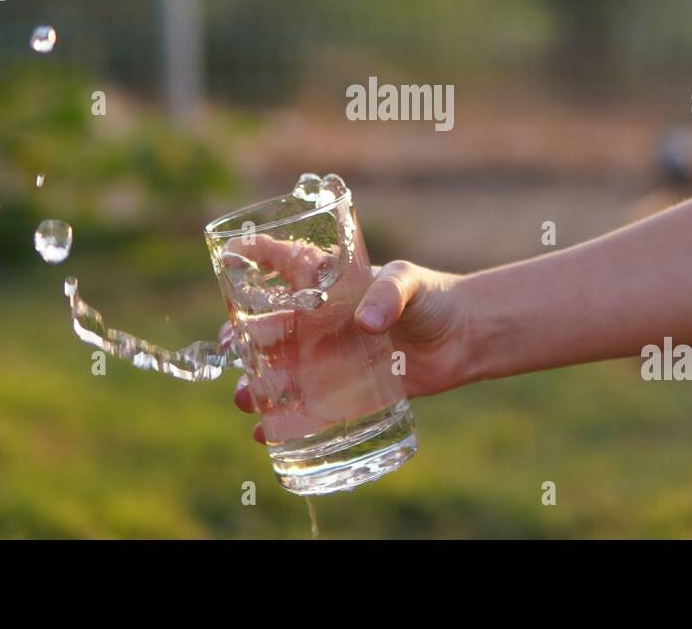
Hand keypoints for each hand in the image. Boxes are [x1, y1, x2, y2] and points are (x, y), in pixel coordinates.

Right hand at [227, 242, 466, 443]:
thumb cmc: (431, 298)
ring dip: (255, 384)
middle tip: (230, 348)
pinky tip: (266, 433)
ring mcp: (327, 358)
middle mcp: (319, 321)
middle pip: (268, 326)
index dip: (253, 259)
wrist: (462, 338)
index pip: (282, 264)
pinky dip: (283, 422)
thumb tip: (367, 324)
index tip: (228, 258)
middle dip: (242, 337)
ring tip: (244, 398)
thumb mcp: (409, 284)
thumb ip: (389, 295)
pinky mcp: (343, 392)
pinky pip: (306, 409)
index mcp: (328, 284)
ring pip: (278, 371)